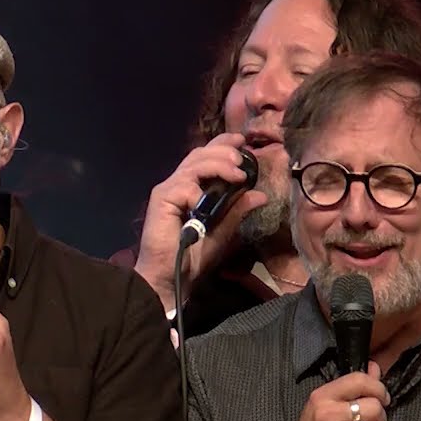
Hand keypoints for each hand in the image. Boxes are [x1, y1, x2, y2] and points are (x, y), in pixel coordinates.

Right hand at [133, 133, 267, 309]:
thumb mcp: (223, 232)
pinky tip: (205, 203)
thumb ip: (237, 211)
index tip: (243, 142)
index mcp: (193, 188)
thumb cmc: (193, 256)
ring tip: (236, 173)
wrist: (172, 277)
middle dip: (223, 151)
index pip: (206, 156)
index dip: (224, 144)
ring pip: (193, 164)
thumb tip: (260, 195)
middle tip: (242, 159)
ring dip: (217, 164)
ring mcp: (168, 190)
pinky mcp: (161, 200)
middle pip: (200, 154)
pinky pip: (183, 186)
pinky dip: (198, 191)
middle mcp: (179, 184)